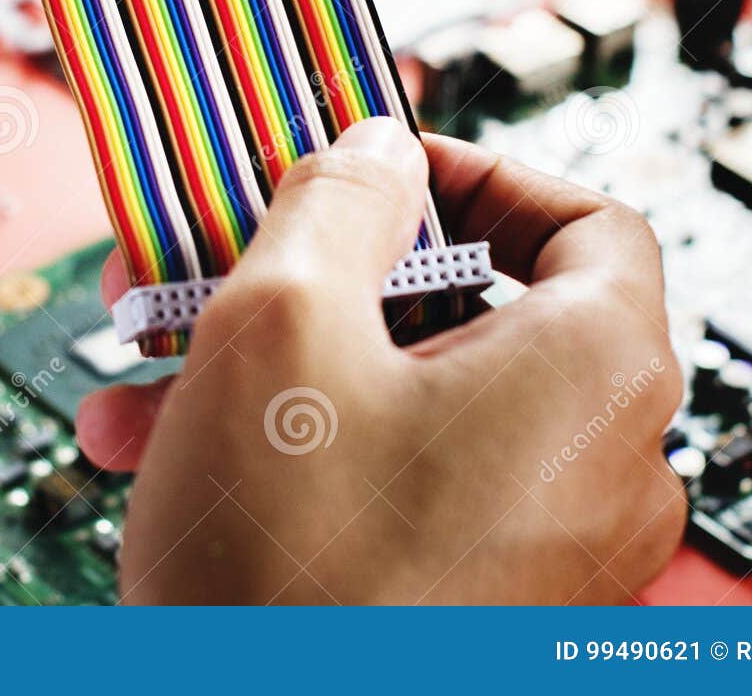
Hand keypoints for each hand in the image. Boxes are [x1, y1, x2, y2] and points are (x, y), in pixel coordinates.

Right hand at [77, 118, 685, 604]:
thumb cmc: (293, 583)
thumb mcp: (282, 322)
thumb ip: (338, 200)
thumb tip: (378, 152)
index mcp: (592, 378)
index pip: (588, 221)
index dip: (478, 176)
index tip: (383, 171)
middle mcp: (593, 466)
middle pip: (469, 310)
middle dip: (321, 276)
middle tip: (235, 259)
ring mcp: (540, 545)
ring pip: (408, 397)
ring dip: (277, 364)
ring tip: (158, 368)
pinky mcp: (478, 598)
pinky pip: (395, 476)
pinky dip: (297, 444)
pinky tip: (173, 446)